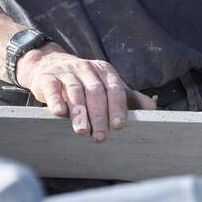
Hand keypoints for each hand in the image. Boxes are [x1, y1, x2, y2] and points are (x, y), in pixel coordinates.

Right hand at [16, 44, 155, 141]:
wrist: (51, 64)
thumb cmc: (85, 81)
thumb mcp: (108, 85)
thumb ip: (129, 98)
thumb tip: (154, 109)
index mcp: (105, 71)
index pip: (114, 89)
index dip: (117, 107)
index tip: (119, 126)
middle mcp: (87, 69)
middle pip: (95, 92)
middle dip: (99, 115)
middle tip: (100, 137)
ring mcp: (66, 72)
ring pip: (75, 91)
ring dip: (79, 112)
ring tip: (82, 131)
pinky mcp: (47, 78)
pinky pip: (52, 87)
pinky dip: (56, 99)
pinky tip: (59, 113)